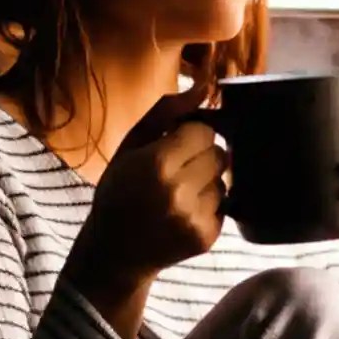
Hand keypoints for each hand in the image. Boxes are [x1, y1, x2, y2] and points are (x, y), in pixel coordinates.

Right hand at [72, 82, 226, 291]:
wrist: (114, 252)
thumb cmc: (119, 191)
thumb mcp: (131, 145)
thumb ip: (168, 112)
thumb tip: (206, 86)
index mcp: (157, 163)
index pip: (204, 131)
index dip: (190, 136)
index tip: (172, 147)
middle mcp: (179, 192)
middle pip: (219, 155)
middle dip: (201, 158)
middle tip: (176, 172)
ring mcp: (194, 218)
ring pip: (224, 181)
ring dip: (207, 183)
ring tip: (178, 195)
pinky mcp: (206, 238)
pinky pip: (224, 206)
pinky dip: (208, 207)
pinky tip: (183, 213)